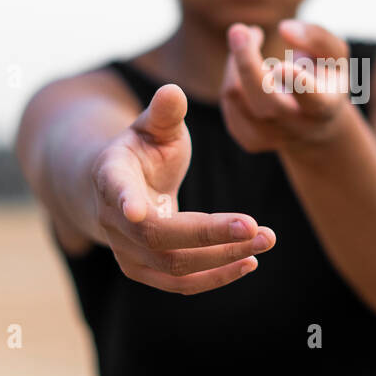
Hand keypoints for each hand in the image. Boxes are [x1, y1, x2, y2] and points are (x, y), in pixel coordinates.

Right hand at [92, 83, 275, 293]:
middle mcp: (113, 220)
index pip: (115, 190)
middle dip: (210, 234)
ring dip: (223, 258)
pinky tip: (249, 261)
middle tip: (255, 227)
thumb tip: (173, 91)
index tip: (137, 212)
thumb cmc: (143, 150)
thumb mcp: (153, 126)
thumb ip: (164, 112)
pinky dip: (216, 276)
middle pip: (158, 236)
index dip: (125, 201)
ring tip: (265, 241)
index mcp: (110, 176)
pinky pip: (180, 284)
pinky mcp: (144, 272)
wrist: (119, 190)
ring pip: (174, 265)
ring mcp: (126, 251)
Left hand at [219, 19, 354, 153]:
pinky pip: (229, 98)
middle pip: (263, 98)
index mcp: (322, 107)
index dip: (297, 83)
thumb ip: (318, 37)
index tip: (282, 67)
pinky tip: (248, 67)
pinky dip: (233, 73)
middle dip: (246, 62)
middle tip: (239, 29)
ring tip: (252, 37)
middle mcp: (296, 127)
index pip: (311, 98)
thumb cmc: (325, 81)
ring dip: (237, 59)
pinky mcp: (248, 139)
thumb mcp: (335, 57)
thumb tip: (284, 28)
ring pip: (237, 94)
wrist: (314, 128)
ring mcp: (270, 136)